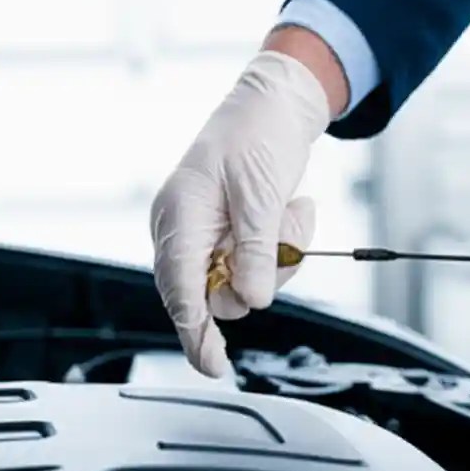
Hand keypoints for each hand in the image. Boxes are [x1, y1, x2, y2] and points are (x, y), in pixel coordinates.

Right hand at [150, 50, 333, 376]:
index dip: (195, 334)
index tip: (213, 366)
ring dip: (280, 256)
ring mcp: (206, 236)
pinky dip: (282, 245)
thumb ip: (256, 250)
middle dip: (263, 273)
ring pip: (243, 283)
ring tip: (291, 210)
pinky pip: (257, 265)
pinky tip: (289, 209)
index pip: (180, 291)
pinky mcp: (228, 237)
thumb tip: (254, 300)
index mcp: (178, 217)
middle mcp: (184, 232)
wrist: (274, 104)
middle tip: (285, 235)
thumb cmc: (256, 133)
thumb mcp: (262, 193)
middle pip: (218, 293)